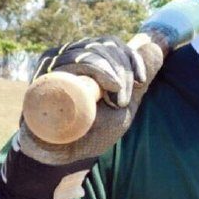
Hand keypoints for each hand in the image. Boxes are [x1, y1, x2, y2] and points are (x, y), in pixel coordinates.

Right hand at [19, 36, 162, 165]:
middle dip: (122, 69)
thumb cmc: (93, 129)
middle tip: (124, 100)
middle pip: (101, 45)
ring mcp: (53, 64)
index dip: (130, 56)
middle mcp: (68, 57)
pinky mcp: (42, 76)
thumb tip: (156, 47)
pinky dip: (96, 69)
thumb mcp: (124, 105)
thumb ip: (140, 81)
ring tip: (117, 101)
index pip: (109, 44)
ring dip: (111, 72)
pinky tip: (110, 85)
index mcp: (86, 60)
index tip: (142, 79)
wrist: (62, 154)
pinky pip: (71, 63)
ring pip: (89, 52)